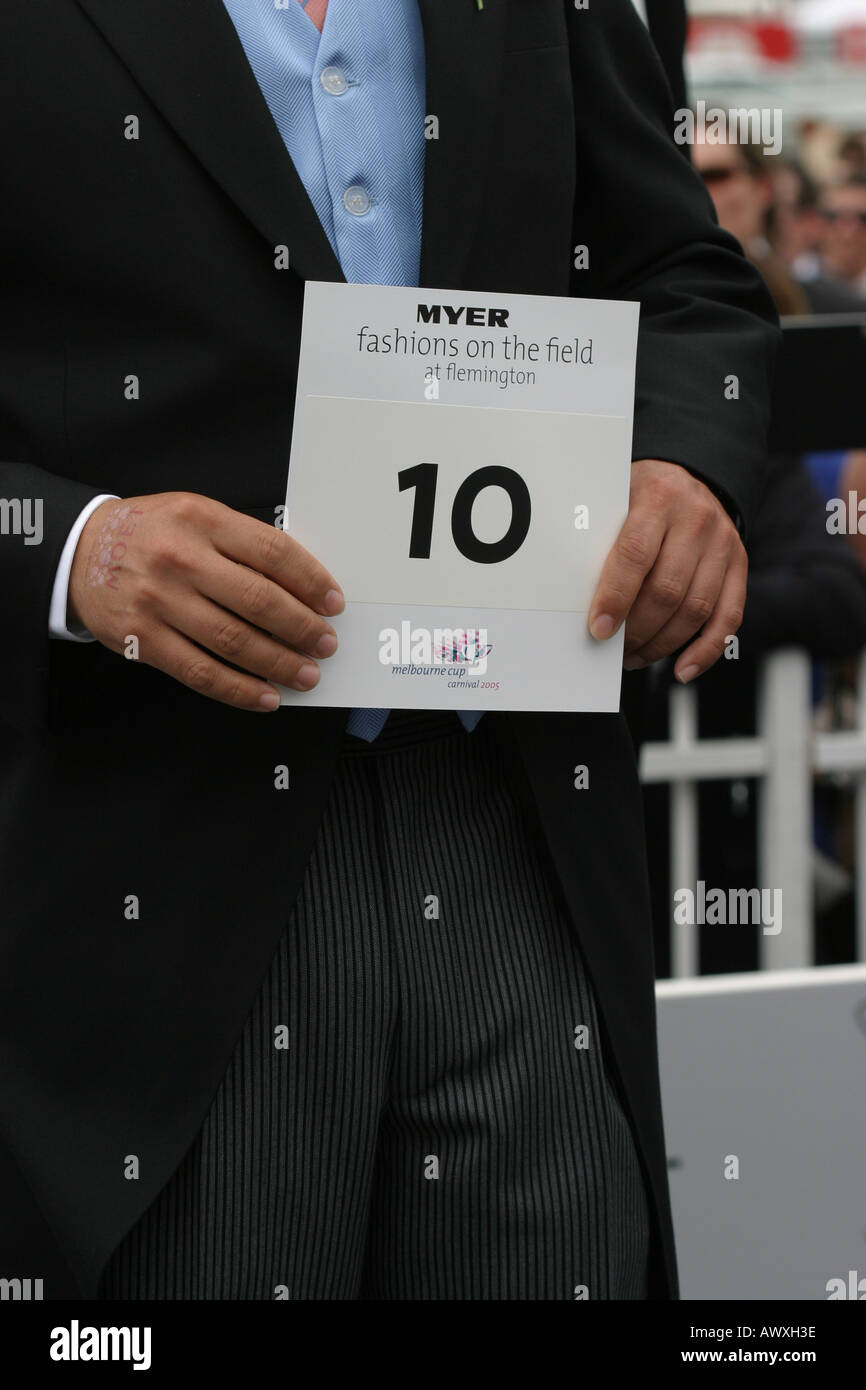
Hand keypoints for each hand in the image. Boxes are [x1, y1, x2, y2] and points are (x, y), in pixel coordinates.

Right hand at [68, 492, 344, 710]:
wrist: (78, 551)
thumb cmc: (149, 533)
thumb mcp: (193, 514)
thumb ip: (240, 541)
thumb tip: (300, 583)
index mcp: (201, 519)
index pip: (272, 552)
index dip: (310, 581)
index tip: (331, 602)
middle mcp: (180, 559)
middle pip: (258, 600)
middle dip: (302, 628)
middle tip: (325, 643)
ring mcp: (159, 601)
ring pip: (234, 641)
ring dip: (279, 663)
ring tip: (305, 673)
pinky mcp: (142, 638)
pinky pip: (200, 672)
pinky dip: (239, 689)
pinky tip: (265, 696)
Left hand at [588, 458, 746, 681]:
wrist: (687, 474)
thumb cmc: (639, 495)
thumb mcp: (616, 501)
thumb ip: (602, 539)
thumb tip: (575, 597)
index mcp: (658, 498)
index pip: (635, 556)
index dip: (615, 598)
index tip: (599, 629)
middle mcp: (697, 519)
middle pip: (667, 590)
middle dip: (637, 630)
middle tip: (613, 649)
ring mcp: (723, 543)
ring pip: (696, 609)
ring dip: (662, 644)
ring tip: (635, 657)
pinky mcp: (740, 563)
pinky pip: (729, 617)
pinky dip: (706, 650)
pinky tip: (682, 669)